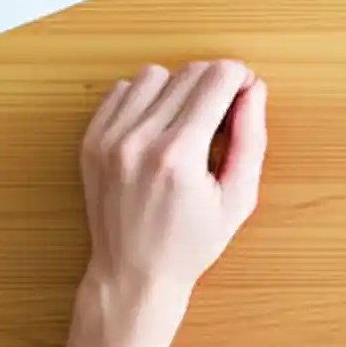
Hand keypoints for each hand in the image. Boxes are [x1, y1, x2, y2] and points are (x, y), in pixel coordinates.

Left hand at [67, 61, 267, 346]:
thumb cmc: (189, 243)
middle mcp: (138, 141)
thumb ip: (251, 139)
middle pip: (190, 72)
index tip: (246, 91)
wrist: (133, 274)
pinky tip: (157, 124)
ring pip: (154, 74)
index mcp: (179, 156)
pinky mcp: (91, 141)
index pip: (218, 79)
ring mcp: (109, 140)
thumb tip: (254, 89)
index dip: (240, 77)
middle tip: (222, 112)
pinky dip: (144, 98)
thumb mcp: (239, 199)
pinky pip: (121, 89)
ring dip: (177, 87)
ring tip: (186, 120)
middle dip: (215, 82)